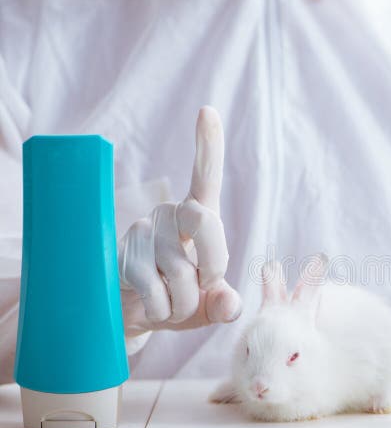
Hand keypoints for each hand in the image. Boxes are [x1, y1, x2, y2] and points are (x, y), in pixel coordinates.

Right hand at [118, 106, 240, 341]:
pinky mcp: (123, 256)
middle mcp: (170, 215)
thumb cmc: (181, 300)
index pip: (204, 178)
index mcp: (198, 217)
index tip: (207, 110)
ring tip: (174, 303)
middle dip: (213, 266)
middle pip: (206, 223)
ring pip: (182, 274)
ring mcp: (143, 232)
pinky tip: (156, 306)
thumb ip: (225, 303)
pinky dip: (164, 311)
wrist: (135, 317)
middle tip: (204, 287)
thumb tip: (230, 304)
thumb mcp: (210, 304)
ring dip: (185, 304)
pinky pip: (157, 292)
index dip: (208, 145)